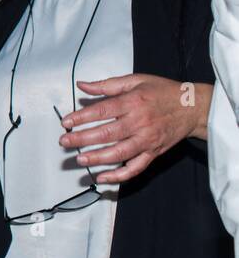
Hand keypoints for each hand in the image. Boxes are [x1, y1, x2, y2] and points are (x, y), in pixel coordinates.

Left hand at [59, 74, 210, 183]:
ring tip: (80, 159)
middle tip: (65, 142)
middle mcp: (139, 122)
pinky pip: (135, 168)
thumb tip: (82, 85)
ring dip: (97, 158)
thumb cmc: (163, 92)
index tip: (66, 122)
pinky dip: (119, 175)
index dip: (81, 118)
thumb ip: (107, 85)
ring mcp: (147, 140)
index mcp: (133, 102)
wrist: (193, 107)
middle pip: (107, 133)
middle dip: (83, 139)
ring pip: (119, 153)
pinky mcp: (153, 152)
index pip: (101, 111)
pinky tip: (103, 177)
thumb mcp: (136, 80)